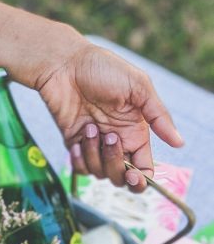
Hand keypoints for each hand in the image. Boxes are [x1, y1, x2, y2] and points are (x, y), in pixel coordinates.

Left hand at [34, 37, 183, 190]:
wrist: (64, 64)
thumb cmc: (103, 69)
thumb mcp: (138, 87)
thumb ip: (158, 116)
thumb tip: (179, 142)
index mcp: (136, 131)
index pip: (143, 167)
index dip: (140, 179)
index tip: (133, 175)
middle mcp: (117, 141)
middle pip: (120, 176)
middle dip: (115, 163)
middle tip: (109, 136)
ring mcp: (94, 144)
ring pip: (99, 173)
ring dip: (94, 155)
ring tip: (89, 127)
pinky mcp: (74, 143)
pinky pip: (79, 168)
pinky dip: (78, 160)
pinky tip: (77, 140)